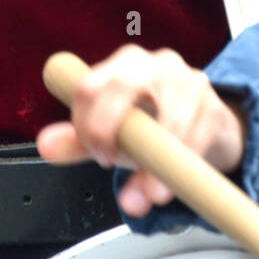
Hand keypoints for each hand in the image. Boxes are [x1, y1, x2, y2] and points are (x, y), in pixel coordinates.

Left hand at [36, 45, 247, 217]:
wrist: (212, 126)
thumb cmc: (157, 125)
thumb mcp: (116, 131)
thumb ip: (79, 139)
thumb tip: (45, 145)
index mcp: (124, 64)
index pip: (89, 85)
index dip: (84, 124)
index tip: (94, 152)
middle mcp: (154, 63)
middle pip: (121, 87)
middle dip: (107, 130)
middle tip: (106, 162)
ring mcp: (186, 81)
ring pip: (161, 117)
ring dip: (148, 164)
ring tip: (139, 194)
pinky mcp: (213, 107)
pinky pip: (192, 138)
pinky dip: (176, 168)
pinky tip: (163, 188)